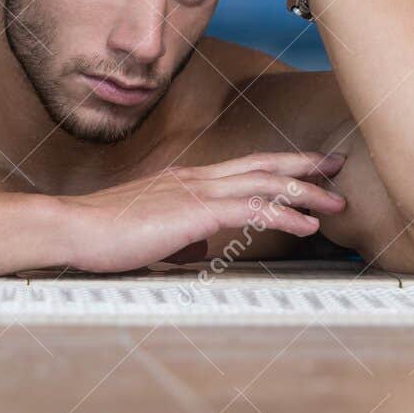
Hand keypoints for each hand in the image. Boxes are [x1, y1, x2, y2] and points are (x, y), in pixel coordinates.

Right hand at [59, 151, 346, 272]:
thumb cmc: (104, 235)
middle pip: (262, 166)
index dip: (280, 166)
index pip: (243, 166)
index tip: (309, 168)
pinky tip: (305, 226)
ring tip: (334, 202)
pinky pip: (251, 210)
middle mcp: (196, 177)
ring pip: (264, 184)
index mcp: (186, 179)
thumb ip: (181, 234)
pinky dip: (283, 216)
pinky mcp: (194, 211)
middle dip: (304, 167)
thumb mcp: (152, 231)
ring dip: (304, 193)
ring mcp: (196, 191)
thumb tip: (199, 246)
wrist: (75, 229)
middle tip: (338, 167)